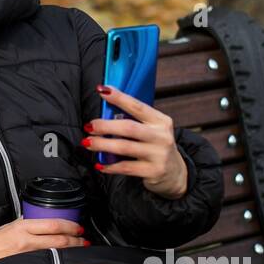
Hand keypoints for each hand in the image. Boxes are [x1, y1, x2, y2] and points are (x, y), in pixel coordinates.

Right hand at [0, 217, 88, 263]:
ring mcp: (25, 257)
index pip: (53, 224)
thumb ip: (22, 227)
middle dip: (76, 241)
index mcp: (21, 227)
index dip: (70, 227)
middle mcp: (25, 242)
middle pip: (59, 240)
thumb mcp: (4, 229)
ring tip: (80, 252)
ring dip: (71, 252)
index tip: (79, 228)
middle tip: (85, 242)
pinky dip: (58, 263)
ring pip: (56, 253)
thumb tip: (37, 225)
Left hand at [85, 85, 188, 199]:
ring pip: (125, 147)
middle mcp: (162, 136)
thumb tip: (106, 111)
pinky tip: (100, 164)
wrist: (175, 173)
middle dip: (105, 125)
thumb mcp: (153, 130)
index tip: (102, 90)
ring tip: (88, 142)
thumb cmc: (156, 147)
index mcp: (161, 121)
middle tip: (90, 125)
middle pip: (129, 127)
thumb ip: (135, 121)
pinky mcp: (153, 171)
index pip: (138, 106)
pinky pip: (126, 167)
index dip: (119, 98)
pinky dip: (110, 166)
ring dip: (103, 144)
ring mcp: (158, 155)